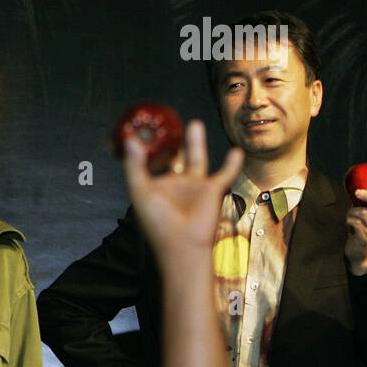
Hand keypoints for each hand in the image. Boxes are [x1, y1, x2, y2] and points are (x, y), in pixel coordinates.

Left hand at [123, 120, 243, 264]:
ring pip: (196, 158)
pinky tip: (236, 150)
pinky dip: (232, 163)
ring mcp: (194, 186)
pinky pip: (225, 173)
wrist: (183, 243)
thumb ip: (134, 166)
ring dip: (196, 142)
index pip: (148, 161)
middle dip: (171, 141)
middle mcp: (174, 184)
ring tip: (194, 124)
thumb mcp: (140, 191)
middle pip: (173, 157)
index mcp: (155, 185)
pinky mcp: (212, 190)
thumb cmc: (158, 222)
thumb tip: (130, 139)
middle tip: (168, 123)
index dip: (145, 146)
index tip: (140, 128)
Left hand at [344, 176, 366, 275]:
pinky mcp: (364, 238)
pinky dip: (348, 221)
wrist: (360, 254)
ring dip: (351, 212)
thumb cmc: (361, 230)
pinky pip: (354, 223)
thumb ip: (364, 203)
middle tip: (358, 192)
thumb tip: (355, 184)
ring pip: (362, 213)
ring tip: (350, 218)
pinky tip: (349, 226)